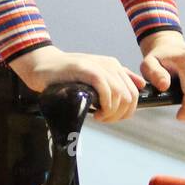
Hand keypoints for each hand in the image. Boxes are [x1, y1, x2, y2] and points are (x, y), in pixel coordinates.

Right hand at [8, 45, 143, 123]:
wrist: (43, 66)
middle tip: (102, 119)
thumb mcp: (95, 75)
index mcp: (114, 66)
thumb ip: (117, 79)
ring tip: (97, 116)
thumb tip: (141, 85)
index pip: (134, 93)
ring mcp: (99, 67)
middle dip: (119, 114)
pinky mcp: (87, 70)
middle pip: (130, 97)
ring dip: (111, 113)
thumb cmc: (67, 75)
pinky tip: (95, 112)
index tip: (110, 117)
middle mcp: (110, 65)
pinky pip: (107, 91)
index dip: (126, 112)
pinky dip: (104, 106)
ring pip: (120, 96)